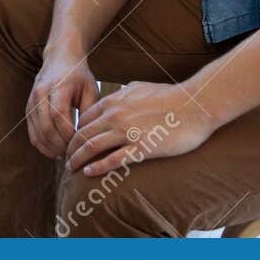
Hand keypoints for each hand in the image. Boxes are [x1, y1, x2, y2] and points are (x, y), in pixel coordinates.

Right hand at [26, 47, 99, 158]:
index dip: (70, 135)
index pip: (60, 117)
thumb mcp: (91, 89)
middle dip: (61, 145)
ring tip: (65, 156)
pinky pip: (32, 132)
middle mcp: (40, 94)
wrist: (59, 59)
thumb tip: (87, 138)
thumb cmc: (79, 76)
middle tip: (74, 155)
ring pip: (37, 132)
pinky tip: (55, 152)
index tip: (82, 145)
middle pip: (47, 127)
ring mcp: (31, 102)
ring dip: (51, 148)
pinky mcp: (28, 108)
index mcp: (57, 87)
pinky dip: (42, 145)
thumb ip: (89, 112)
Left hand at [65, 81, 214, 176]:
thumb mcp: (140, 87)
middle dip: (70, 147)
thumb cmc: (170, 96)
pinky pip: (113, 160)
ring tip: (71, 168)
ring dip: (78, 159)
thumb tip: (119, 93)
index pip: (83, 119)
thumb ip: (124, 92)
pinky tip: (89, 172)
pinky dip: (98, 167)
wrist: (195, 105)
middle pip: (82, 134)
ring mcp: (127, 132)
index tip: (70, 142)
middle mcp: (115, 116)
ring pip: (92, 147)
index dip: (73, 132)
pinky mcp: (141, 148)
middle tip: (65, 158)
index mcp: (113, 102)